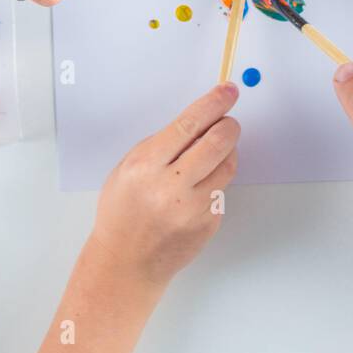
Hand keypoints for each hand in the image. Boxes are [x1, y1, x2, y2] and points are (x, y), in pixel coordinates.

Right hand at [84, 83, 240, 286]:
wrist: (126, 261)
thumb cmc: (123, 211)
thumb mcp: (128, 168)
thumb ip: (162, 144)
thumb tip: (200, 121)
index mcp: (147, 166)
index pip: (189, 124)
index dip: (213, 103)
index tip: (228, 91)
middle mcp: (171, 187)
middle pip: (218, 142)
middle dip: (229, 126)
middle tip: (228, 122)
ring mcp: (193, 208)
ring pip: (228, 165)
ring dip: (226, 153)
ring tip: (208, 158)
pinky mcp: (209, 223)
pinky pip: (222, 190)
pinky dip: (216, 182)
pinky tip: (196, 190)